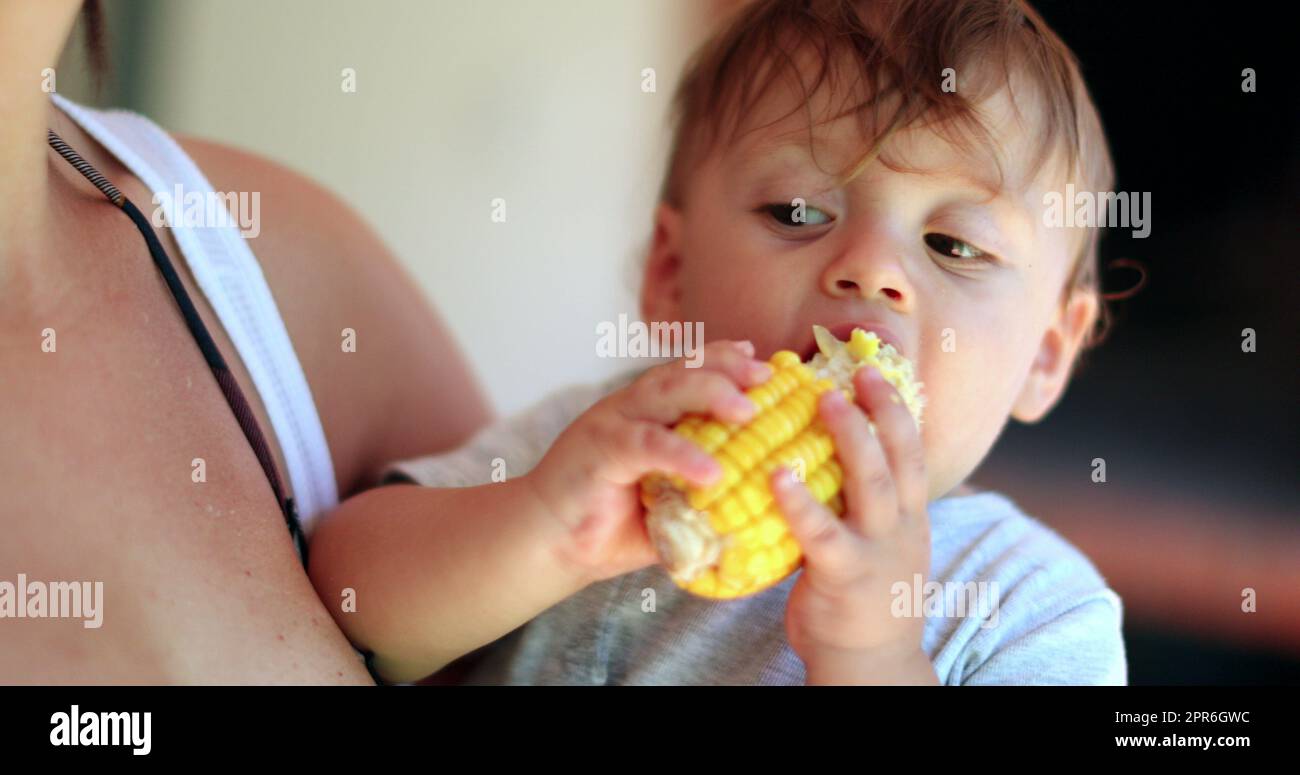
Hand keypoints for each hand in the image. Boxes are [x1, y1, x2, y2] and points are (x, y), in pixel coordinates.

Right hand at [526, 339, 772, 583]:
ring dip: (710, 394)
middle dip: (728, 368)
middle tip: (765, 377)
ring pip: (665, 392)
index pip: (689, 370)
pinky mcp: (600, 449)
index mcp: (647, 412)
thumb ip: (704, 498)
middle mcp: (630, 407)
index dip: (726, 360)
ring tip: (748, 412)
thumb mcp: (667, 506)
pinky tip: (711, 473)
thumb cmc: (609, 524)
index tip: (764, 363)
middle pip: (683, 370)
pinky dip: (681, 455)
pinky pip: (647, 444)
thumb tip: (757, 508)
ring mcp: (612, 423)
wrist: (550, 544)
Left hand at [771, 366, 936, 683]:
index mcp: (910, 516)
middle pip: (901, 457)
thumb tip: (829, 451)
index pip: (912, 451)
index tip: (878, 370)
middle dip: (883, 410)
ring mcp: (878, 552)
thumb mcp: (879, 542)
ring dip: (852, 439)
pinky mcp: (845, 576)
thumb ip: (862, 502)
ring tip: (825, 401)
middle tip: (858, 372)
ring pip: (874, 485)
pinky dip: (801, 501)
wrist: (868, 663)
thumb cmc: (862, 595)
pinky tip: (778, 474)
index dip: (898, 409)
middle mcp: (903, 527)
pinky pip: (823, 533)